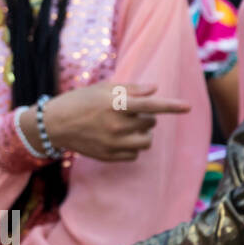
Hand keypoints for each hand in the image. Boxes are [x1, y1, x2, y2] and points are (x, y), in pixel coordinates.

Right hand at [39, 81, 190, 161]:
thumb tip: (155, 89)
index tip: (188, 107)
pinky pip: (135, 154)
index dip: (172, 106)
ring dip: (143, 134)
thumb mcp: (102, 88)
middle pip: (150, 123)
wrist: (54, 125)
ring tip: (128, 128)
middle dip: (145, 117)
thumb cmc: (79, 101)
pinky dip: (132, 147)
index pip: (151, 105)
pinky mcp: (110, 156)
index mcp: (116, 104)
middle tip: (128, 113)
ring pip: (146, 141)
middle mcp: (117, 124)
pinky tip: (119, 139)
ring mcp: (114, 142)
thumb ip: (130, 89)